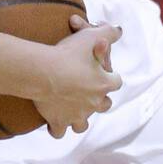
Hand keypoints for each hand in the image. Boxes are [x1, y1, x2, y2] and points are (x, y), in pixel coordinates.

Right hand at [33, 17, 122, 138]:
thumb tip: (119, 30)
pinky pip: (60, 132)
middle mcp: (94, 103)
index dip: (110, 76)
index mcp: (104, 84)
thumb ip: (110, 32)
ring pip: (83, 124)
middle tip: (89, 91)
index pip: (116, 82)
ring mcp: (76, 115)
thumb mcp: (93, 35)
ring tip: (74, 109)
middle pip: (104, 105)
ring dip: (80, 117)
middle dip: (99, 100)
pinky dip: (57, 128)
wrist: (43, 71)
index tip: (103, 72)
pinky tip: (54, 120)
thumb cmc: (68, 53)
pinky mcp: (59, 121)